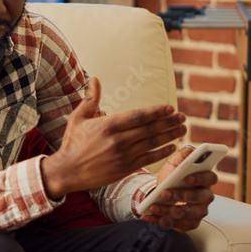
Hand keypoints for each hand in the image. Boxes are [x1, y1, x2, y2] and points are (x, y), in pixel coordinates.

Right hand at [42, 77, 186, 198]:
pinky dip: (163, 153)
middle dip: (168, 122)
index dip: (156, 112)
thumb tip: (94, 80)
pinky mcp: (125, 169)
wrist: (67, 171)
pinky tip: (172, 146)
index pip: (138, 116)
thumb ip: (90, 99)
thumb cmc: (72, 143)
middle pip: (149, 129)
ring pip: (152, 143)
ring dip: (170, 135)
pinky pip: (149, 159)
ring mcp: (122, 156)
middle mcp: (117, 140)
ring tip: (182, 129)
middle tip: (183, 117)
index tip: (169, 108)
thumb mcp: (78, 118)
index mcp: (107, 125)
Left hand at [141, 145, 216, 230]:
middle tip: (164, 193)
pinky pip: (176, 225)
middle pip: (198, 198)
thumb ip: (183, 155)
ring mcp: (199, 212)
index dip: (200, 178)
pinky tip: (148, 217)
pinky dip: (161, 221)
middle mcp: (206, 197)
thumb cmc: (172, 175)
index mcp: (206, 179)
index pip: (210, 177)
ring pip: (186, 214)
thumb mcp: (175, 162)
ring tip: (152, 207)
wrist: (162, 191)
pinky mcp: (189, 223)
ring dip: (168, 211)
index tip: (186, 177)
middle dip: (180, 196)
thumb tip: (190, 150)